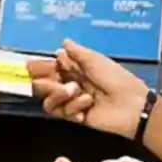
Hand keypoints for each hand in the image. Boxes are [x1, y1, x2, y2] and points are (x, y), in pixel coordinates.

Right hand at [28, 39, 149, 138]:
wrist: (131, 105)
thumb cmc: (115, 78)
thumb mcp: (96, 60)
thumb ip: (77, 53)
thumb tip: (62, 44)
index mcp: (76, 69)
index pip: (51, 68)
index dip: (41, 67)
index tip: (30, 66)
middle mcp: (71, 84)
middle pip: (45, 85)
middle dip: (46, 83)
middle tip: (55, 82)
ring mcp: (72, 101)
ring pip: (49, 100)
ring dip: (59, 94)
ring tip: (75, 91)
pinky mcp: (76, 117)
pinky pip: (62, 112)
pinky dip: (73, 107)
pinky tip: (87, 105)